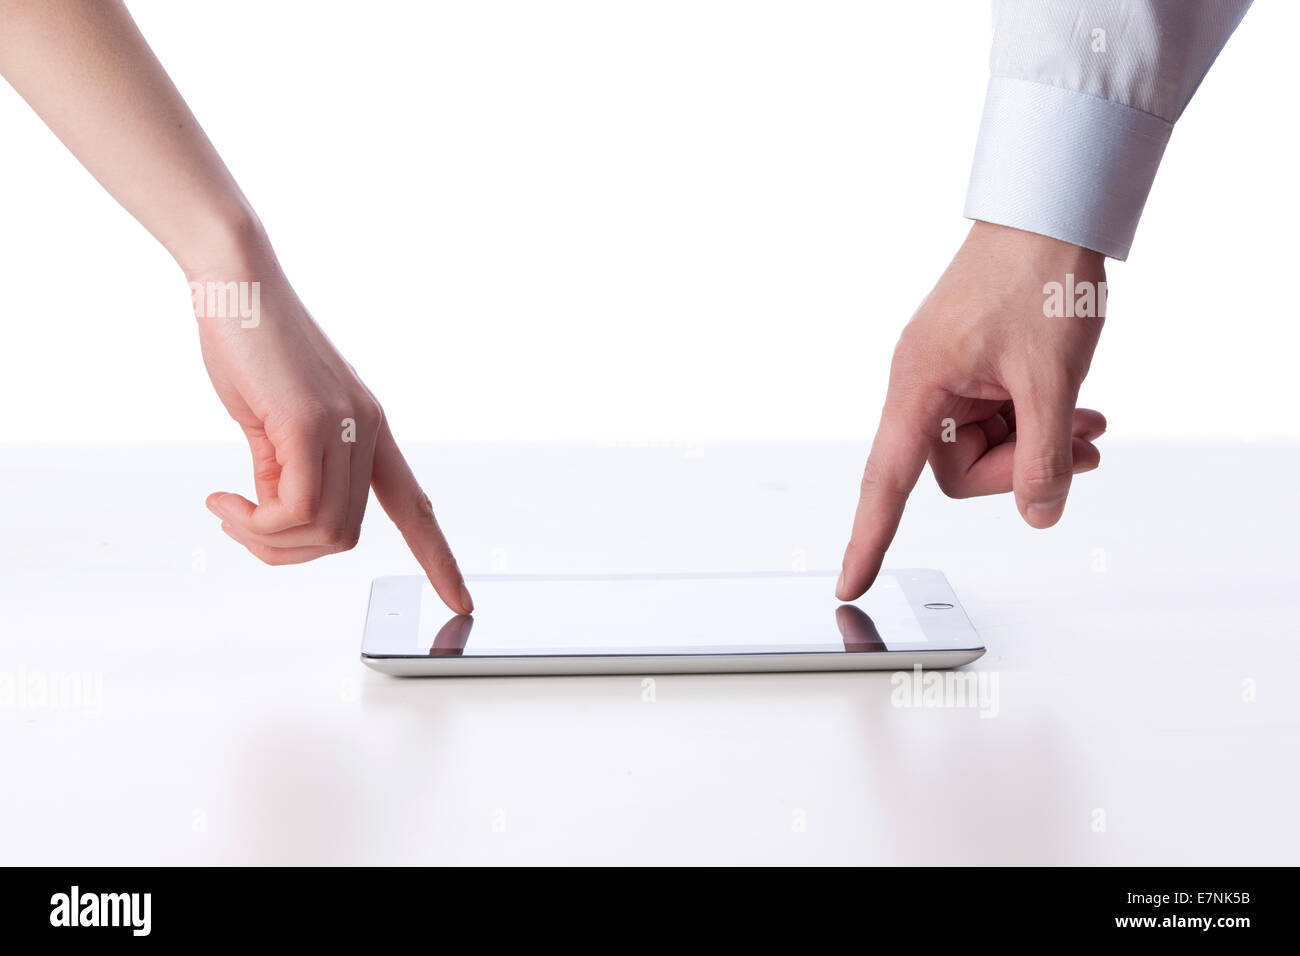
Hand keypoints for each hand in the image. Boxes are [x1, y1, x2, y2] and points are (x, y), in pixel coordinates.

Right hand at [193, 249, 472, 613]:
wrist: (237, 282)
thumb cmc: (250, 346)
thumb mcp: (275, 423)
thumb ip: (288, 469)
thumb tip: (279, 516)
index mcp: (370, 431)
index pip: (417, 507)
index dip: (440, 558)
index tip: (461, 600)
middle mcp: (369, 431)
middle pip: (348, 536)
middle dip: (287, 550)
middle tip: (240, 525)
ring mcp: (346, 426)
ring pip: (324, 530)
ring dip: (266, 539)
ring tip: (228, 508)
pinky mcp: (310, 421)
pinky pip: (296, 509)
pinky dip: (256, 522)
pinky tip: (225, 499)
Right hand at [837, 221, 1106, 599]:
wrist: (1051, 214)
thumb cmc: (1037, 277)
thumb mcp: (1052, 379)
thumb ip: (1045, 456)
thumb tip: (1039, 514)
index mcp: (919, 386)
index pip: (886, 481)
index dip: (869, 538)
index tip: (852, 585)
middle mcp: (921, 383)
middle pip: (956, 468)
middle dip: (1019, 466)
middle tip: (1075, 448)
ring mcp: (944, 373)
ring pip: (982, 445)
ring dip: (1036, 441)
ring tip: (1087, 423)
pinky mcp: (968, 365)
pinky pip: (995, 416)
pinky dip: (1034, 418)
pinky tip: (1076, 407)